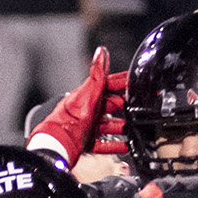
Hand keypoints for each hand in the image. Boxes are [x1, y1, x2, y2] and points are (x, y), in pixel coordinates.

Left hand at [29, 47, 126, 165]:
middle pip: (111, 106)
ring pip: (109, 125)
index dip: (123, 82)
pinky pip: (103, 143)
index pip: (109, 84)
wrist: (57, 144)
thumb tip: (101, 52)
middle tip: (140, 106)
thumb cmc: (69, 119)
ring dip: (123, 127)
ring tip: (135, 128)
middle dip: (126, 106)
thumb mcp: (88, 94)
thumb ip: (97, 75)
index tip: (137, 81)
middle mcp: (88, 110)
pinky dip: (115, 145)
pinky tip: (125, 145)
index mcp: (88, 96)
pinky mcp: (86, 142)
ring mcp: (87, 126)